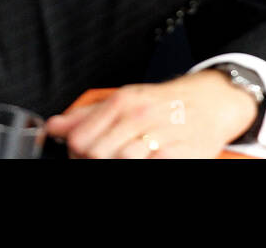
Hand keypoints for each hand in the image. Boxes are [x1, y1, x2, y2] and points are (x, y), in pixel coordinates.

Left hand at [45, 70, 259, 158]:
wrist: (211, 102)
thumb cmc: (165, 103)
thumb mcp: (126, 100)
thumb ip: (88, 115)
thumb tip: (54, 126)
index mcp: (123, 101)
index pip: (80, 139)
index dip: (76, 153)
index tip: (83, 154)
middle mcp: (141, 116)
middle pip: (97, 154)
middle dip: (96, 162)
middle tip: (106, 157)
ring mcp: (161, 135)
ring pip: (121, 161)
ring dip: (119, 164)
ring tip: (125, 159)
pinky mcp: (180, 153)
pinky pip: (152, 165)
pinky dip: (144, 165)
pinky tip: (145, 160)